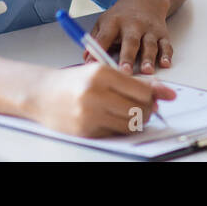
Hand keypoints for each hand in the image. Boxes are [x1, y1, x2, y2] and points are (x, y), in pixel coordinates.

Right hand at [26, 62, 176, 137]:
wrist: (42, 94)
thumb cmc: (75, 81)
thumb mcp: (103, 72)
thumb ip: (134, 81)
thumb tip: (165, 93)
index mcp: (101, 74)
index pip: (142, 90)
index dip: (155, 96)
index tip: (161, 98)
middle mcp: (95, 94)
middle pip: (138, 109)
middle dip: (148, 111)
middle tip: (147, 108)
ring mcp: (89, 115)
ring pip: (129, 124)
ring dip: (136, 121)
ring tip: (131, 113)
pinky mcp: (85, 131)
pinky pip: (115, 133)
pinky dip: (119, 128)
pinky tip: (113, 119)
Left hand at [87, 0, 173, 73]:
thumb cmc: (121, 16)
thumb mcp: (104, 22)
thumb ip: (96, 41)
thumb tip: (87, 61)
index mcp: (115, 22)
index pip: (105, 36)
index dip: (100, 48)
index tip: (95, 62)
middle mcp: (133, 25)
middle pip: (130, 41)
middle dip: (127, 57)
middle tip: (125, 72)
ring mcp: (149, 30)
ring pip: (149, 45)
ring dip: (148, 58)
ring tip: (146, 71)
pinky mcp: (162, 34)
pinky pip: (166, 45)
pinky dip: (166, 55)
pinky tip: (165, 64)